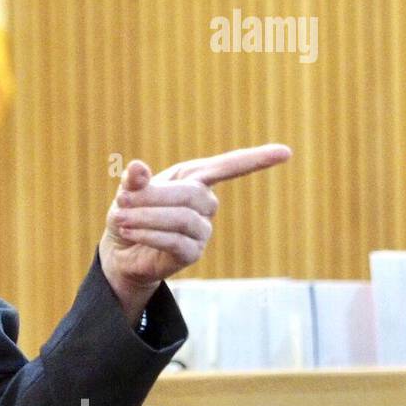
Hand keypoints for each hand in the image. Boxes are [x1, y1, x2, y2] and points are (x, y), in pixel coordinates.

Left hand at [99, 144, 292, 314]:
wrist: (120, 252)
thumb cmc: (129, 214)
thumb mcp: (127, 193)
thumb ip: (134, 181)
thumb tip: (137, 167)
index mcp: (194, 179)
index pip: (228, 167)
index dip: (255, 159)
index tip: (286, 152)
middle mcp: (204, 203)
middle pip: (191, 194)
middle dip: (153, 196)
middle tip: (121, 200)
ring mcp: (202, 230)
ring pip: (182, 218)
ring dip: (147, 217)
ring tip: (120, 218)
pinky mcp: (192, 253)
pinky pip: (176, 241)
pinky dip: (149, 234)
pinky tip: (129, 232)